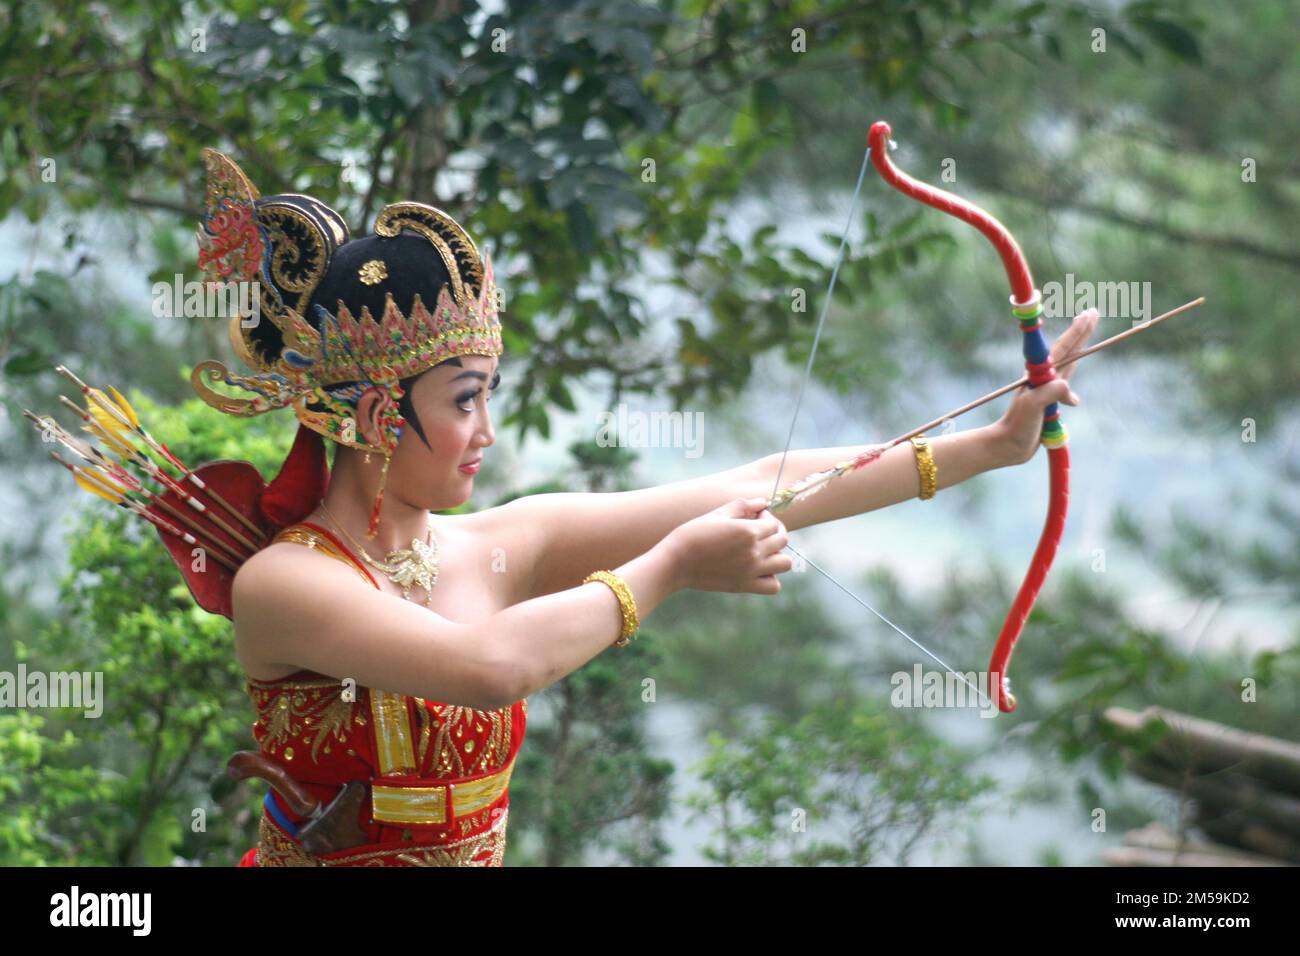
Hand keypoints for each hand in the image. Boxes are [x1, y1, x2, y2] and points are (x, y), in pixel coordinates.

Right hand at [661, 496, 792, 594]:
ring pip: (785, 563)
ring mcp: (751, 571)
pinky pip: (774, 586)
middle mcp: (753, 551)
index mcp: (748, 531)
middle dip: (774, 532)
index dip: (766, 518)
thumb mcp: (716, 514)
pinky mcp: (744, 586)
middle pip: (782, 540)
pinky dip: (771, 578)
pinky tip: (758, 570)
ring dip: (778, 555)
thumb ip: (742, 505)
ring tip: (762, 551)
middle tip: (758, 532)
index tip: (753, 518)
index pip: (774, 523)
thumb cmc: (693, 534)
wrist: (676, 562)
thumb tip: (762, 502)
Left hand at [989, 307, 1100, 465]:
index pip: (1063, 348)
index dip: (1077, 331)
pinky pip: (1064, 391)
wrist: (1007, 446)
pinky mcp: (1047, 405)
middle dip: (1081, 332)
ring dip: (1078, 352)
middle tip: (1093, 312)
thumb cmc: (1017, 426)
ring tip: (1086, 342)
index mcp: (1040, 374)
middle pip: (1068, 350)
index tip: (1088, 314)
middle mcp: (1043, 378)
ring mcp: (1045, 391)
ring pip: (1068, 367)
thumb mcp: (1032, 407)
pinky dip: (1071, 392)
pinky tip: (1074, 401)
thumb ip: (1048, 393)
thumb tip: (1066, 386)